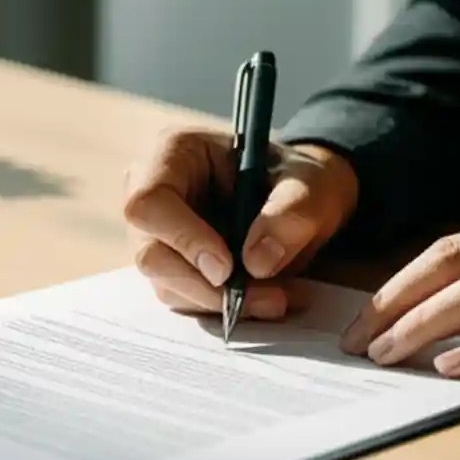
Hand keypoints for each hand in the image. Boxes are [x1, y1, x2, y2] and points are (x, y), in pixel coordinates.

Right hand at [124, 128, 357, 318]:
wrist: (298, 200)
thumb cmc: (295, 179)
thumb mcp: (310, 185)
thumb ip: (291, 214)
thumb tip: (256, 262)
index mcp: (175, 153)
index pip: (149, 203)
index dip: (182, 240)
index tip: (227, 269)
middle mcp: (152, 193)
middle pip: (150, 253)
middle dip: (206, 286)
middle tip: (266, 297)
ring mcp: (156, 234)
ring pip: (166, 283)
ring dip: (219, 302)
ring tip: (276, 297)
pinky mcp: (170, 266)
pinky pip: (183, 298)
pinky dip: (222, 306)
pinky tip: (261, 297)